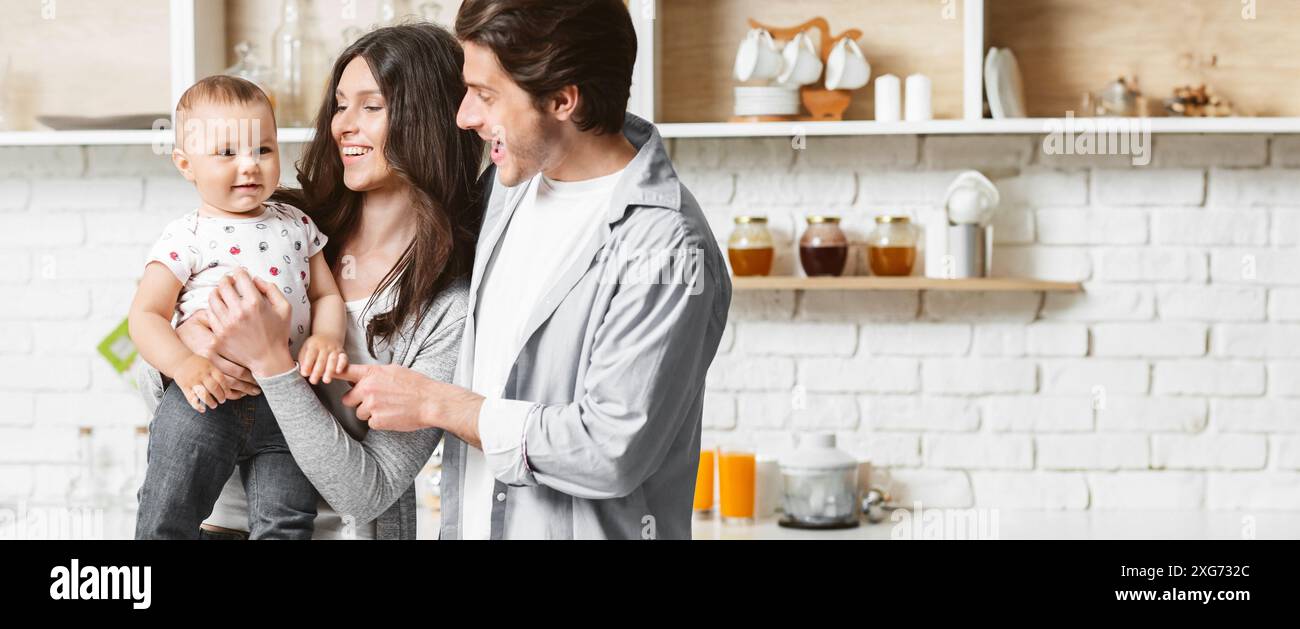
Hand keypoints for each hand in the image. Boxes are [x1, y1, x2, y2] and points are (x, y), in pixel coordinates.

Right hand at [173, 354, 230, 412]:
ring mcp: (193, 381)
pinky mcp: (185, 387)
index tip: (228, 394)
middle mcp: (202, 374)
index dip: (226, 388)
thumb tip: (233, 384)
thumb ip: (218, 373)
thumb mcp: (210, 363)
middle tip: (222, 400)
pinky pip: (191, 398)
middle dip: (220, 396)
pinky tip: (202, 409)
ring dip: (210, 402)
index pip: (221, 379)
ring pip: (204, 394)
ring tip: (214, 405)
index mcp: (210, 368)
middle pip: (214, 387)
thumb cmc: (198, 363)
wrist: (180, 360)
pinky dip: (197, 405)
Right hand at [176, 310, 260, 397]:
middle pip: (236, 374)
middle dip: (252, 381)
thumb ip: (220, 316)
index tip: (265, 365)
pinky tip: (240, 393)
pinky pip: (217, 390)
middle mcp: (209, 358)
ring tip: (254, 390)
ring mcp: (204, 370)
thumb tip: (241, 313)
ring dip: (243, 390)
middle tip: (263, 382)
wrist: (172, 343)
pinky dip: (231, 394)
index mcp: (214, 342)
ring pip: (228, 385)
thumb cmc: (191, 328)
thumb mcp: (203, 317)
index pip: (240, 356)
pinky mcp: (200, 379)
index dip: (254, 364)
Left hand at [207, 269, 294, 377]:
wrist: (269, 360)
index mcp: (255, 303)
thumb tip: (255, 279)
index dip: (240, 272)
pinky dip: (214, 308)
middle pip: (223, 285)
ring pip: (213, 298)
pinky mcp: (218, 335)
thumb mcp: (285, 308)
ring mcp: (226, 325)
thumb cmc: (278, 333)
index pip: (241, 277)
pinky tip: (221, 309)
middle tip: (229, 281)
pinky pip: (210, 314)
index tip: (240, 272)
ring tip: (222, 293)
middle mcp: (238, 312)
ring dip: (217, 292)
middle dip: (227, 279)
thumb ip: (271, 289)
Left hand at [298, 334, 348, 384]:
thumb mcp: (306, 348)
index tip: (304, 373)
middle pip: (321, 360)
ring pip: (332, 360)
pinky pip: (343, 359)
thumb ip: (303, 359)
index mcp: (313, 345)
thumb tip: (303, 371)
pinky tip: (338, 371)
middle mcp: (325, 347)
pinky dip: (341, 365)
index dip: (307, 365)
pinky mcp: (342, 353)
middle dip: (317, 372)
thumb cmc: (314, 346)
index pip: (310, 355)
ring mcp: (334, 350)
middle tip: (313, 381)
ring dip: (329, 371)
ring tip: (326, 380)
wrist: (329, 335)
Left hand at [336, 364, 483, 435]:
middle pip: (348, 399)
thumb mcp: (395, 370)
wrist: (431, 401)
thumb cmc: (416, 385)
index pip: (344, 372)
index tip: (318, 373)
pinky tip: (394, 416)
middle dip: (358, 402)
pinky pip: (372, 423)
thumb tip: (364, 376)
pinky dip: (381, 422)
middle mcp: (368, 388)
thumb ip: (376, 374)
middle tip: (375, 401)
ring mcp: (372, 405)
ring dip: (371, 413)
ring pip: (360, 413)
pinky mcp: (377, 420)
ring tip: (390, 408)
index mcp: (372, 374)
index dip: (331, 374)